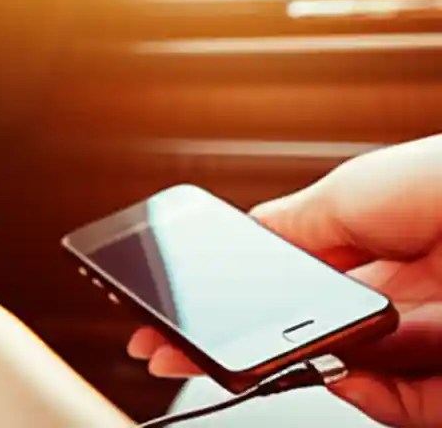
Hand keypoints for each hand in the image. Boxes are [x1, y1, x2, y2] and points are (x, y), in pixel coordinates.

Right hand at [127, 135, 441, 426]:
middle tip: (178, 356)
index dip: (240, 304)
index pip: (296, 286)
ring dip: (295, 373)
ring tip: (256, 360)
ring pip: (348, 376)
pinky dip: (367, 398)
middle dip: (238, 349)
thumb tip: (239, 243)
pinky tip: (344, 376)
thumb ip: (292, 225)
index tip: (187, 317)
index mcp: (378, 244)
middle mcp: (404, 294)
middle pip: (307, 335)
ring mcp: (430, 338)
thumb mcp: (350, 190)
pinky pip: (400, 404)